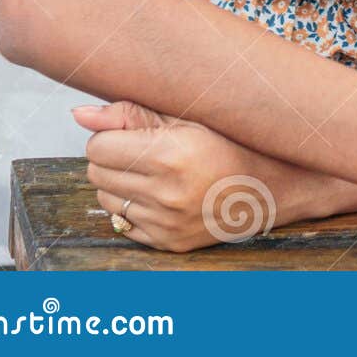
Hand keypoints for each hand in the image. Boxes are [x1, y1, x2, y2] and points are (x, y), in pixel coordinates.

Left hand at [74, 100, 307, 251]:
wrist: (277, 185)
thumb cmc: (236, 141)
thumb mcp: (191, 115)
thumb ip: (131, 113)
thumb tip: (79, 114)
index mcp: (171, 154)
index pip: (97, 146)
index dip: (111, 134)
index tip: (134, 131)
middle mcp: (167, 194)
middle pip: (97, 173)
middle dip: (114, 158)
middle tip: (147, 149)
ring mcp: (167, 223)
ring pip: (106, 200)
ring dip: (122, 184)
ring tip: (157, 172)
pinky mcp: (169, 243)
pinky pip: (124, 225)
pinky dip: (136, 209)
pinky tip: (164, 195)